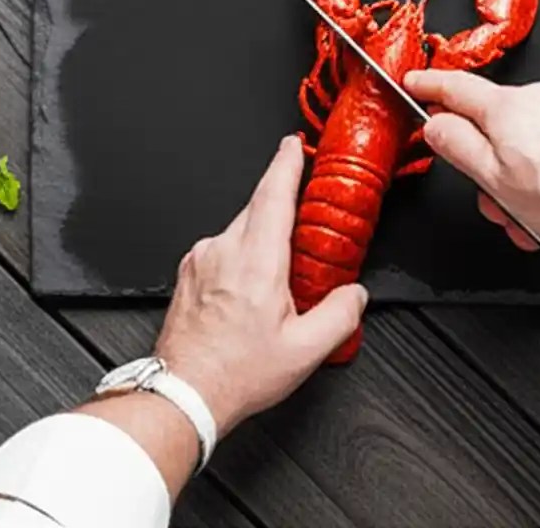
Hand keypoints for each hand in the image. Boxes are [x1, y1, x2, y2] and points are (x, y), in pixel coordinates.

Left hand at [153, 135, 367, 434]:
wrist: (183, 394)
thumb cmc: (234, 374)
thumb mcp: (306, 351)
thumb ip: (341, 315)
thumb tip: (355, 295)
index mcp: (256, 261)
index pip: (273, 192)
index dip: (287, 162)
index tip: (294, 145)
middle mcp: (223, 251)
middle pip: (258, 208)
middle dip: (282, 207)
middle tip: (304, 227)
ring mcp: (200, 260)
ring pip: (239, 231)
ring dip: (260, 241)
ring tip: (278, 280)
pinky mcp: (187, 274)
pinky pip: (221, 251)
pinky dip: (240, 259)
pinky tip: (249, 294)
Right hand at [404, 69, 539, 251]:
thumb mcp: (494, 181)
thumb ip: (457, 147)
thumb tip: (435, 124)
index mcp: (508, 108)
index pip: (455, 87)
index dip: (428, 85)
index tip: (412, 82)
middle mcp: (539, 99)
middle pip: (490, 124)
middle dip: (483, 164)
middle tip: (492, 198)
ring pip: (520, 141)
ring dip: (514, 179)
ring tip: (530, 214)